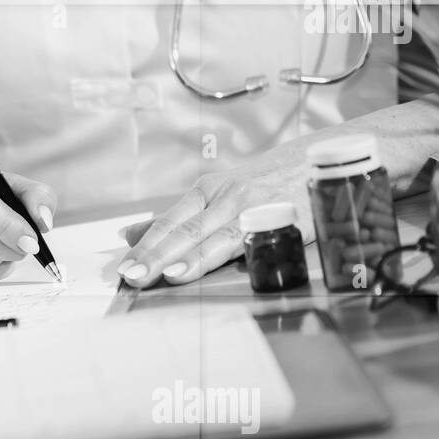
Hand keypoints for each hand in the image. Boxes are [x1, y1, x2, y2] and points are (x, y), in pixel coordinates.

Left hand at [118, 161, 311, 287]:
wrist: (314, 161)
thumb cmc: (259, 185)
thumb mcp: (214, 195)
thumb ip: (175, 220)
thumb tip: (130, 235)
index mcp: (207, 191)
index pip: (169, 222)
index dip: (146, 245)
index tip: (125, 267)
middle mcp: (229, 196)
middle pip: (188, 230)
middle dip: (158, 255)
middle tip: (134, 276)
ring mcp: (257, 208)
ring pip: (220, 236)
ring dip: (194, 257)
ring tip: (168, 274)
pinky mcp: (286, 221)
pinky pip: (259, 240)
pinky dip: (238, 256)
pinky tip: (227, 267)